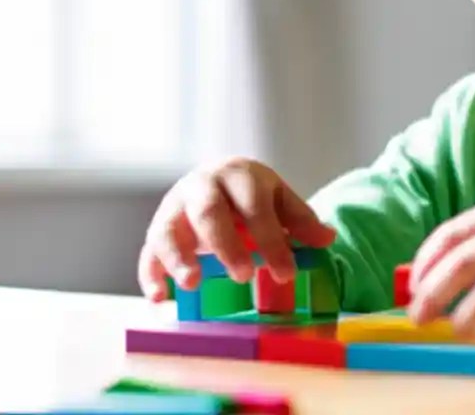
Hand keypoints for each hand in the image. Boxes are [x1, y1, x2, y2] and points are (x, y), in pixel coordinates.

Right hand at [138, 157, 335, 300]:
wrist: (217, 177)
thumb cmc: (252, 195)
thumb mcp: (279, 199)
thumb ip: (299, 219)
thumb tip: (326, 238)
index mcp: (238, 176)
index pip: (255, 208)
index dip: (271, 240)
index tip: (286, 274)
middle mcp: (202, 187)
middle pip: (208, 212)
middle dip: (225, 245)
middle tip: (244, 276)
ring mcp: (175, 207)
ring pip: (169, 229)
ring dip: (179, 257)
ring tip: (193, 284)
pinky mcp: (158, 229)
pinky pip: (148, 251)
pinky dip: (150, 275)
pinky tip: (160, 298)